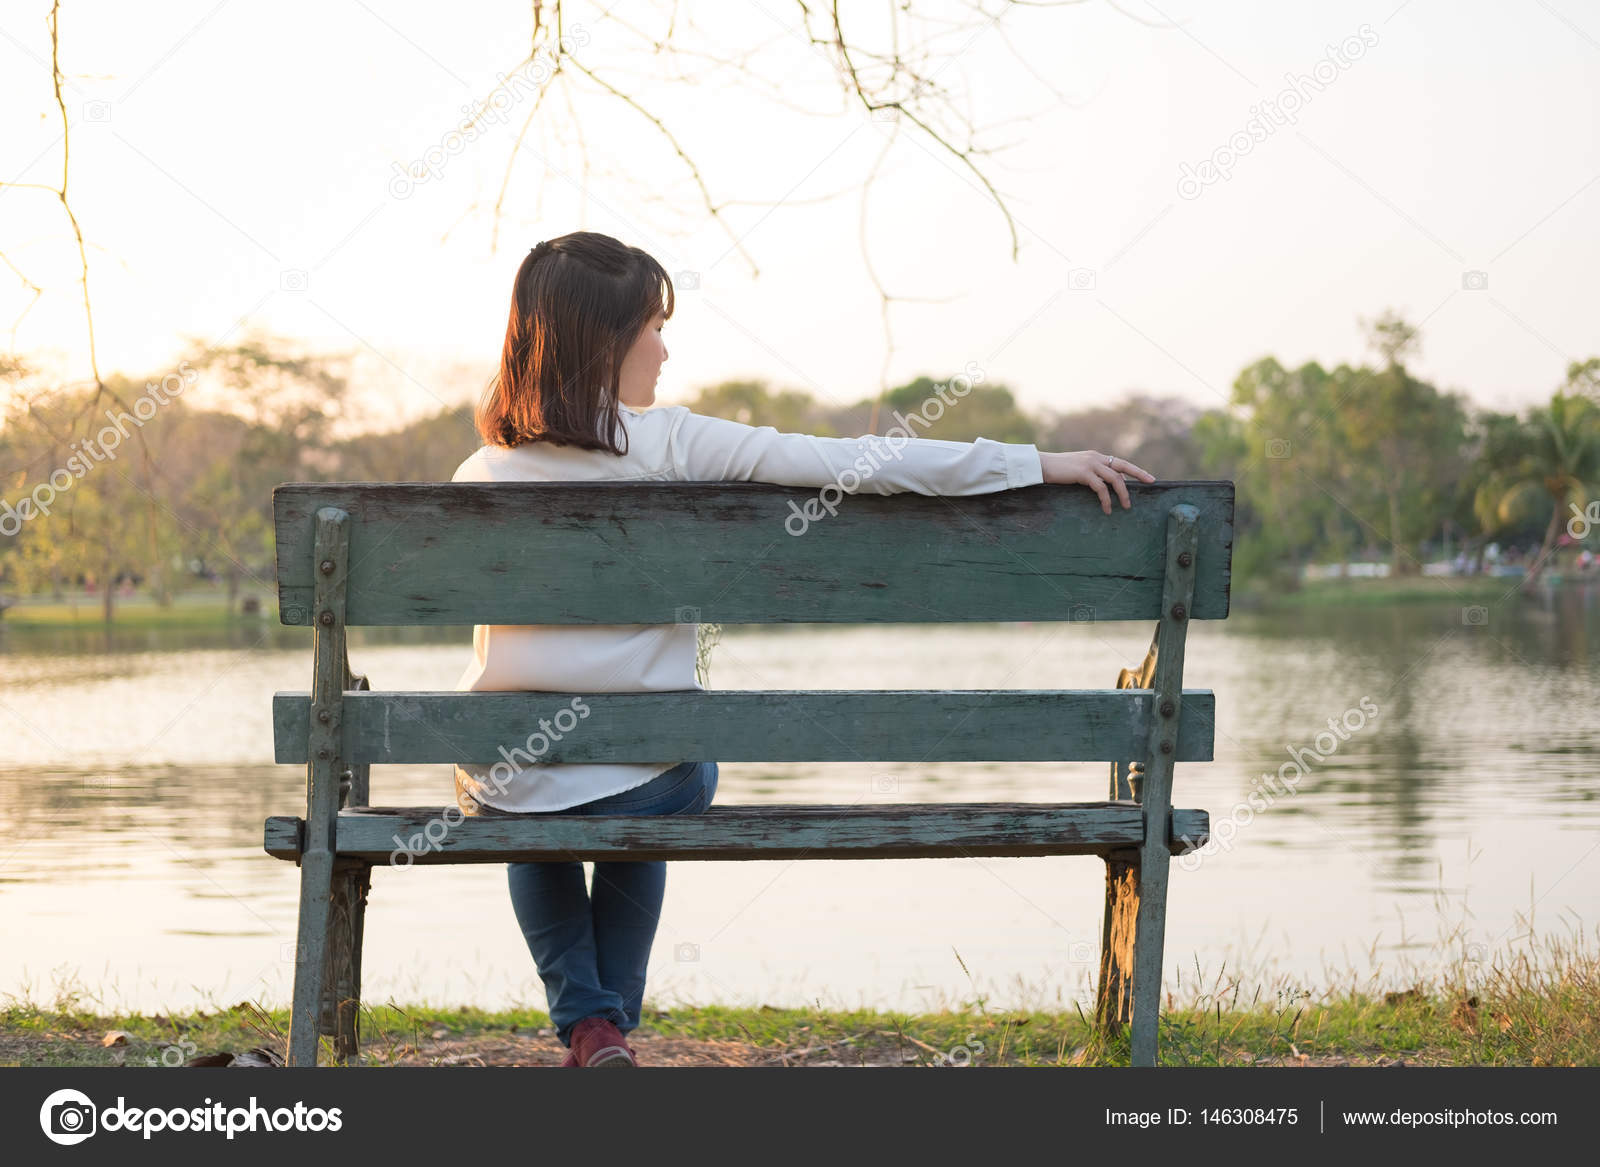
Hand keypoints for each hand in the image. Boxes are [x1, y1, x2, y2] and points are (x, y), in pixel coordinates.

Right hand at [1039, 450, 1155, 513]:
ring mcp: (1090, 464)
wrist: (1040, 465)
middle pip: (1123, 466)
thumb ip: (1090, 474)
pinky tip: (1107, 509)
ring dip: (1123, 494)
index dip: (1134, 470)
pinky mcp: (1083, 472)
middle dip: (1139, 474)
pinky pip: (1100, 488)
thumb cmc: (1056, 471)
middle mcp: (1095, 457)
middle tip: (1151, 482)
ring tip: (1127, 507)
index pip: (1119, 463)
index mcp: (1095, 456)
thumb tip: (1103, 486)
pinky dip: (1106, 499)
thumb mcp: (1076, 470)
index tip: (1147, 477)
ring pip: (1114, 479)